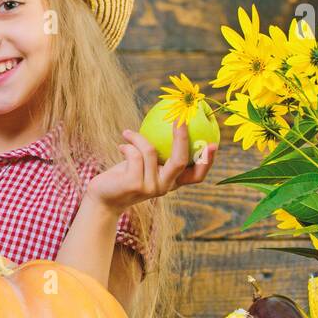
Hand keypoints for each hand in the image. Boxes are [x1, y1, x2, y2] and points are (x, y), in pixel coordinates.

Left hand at [87, 121, 218, 213]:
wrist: (103, 197)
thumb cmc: (125, 174)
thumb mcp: (145, 163)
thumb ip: (159, 151)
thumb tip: (172, 120)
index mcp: (172, 181)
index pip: (197, 176)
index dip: (207, 162)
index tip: (213, 144)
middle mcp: (165, 187)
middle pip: (180, 161)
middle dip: (181, 137)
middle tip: (180, 119)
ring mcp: (150, 187)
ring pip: (151, 151)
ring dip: (138, 137)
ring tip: (128, 133)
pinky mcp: (134, 184)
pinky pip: (135, 154)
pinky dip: (127, 144)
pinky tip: (121, 146)